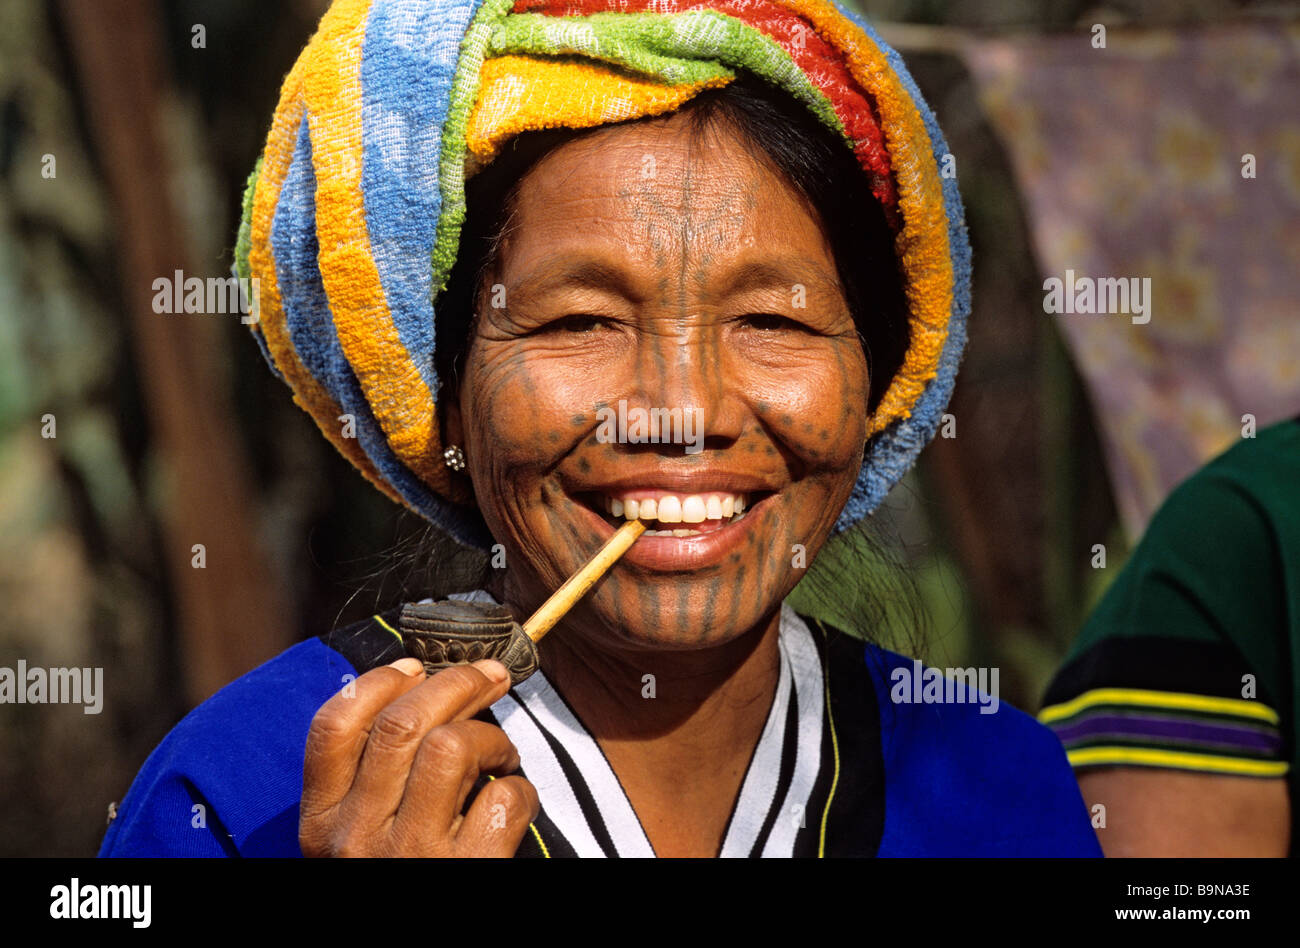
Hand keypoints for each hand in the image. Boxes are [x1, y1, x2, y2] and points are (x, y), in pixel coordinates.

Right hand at [300, 657, 538, 856]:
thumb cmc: (396, 878)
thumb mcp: (358, 839)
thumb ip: (371, 779)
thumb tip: (417, 687)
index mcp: (321, 825)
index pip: (334, 726)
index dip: (380, 681)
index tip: (416, 664)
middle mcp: (356, 840)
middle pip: (403, 722)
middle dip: (456, 683)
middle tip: (490, 677)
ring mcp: (411, 858)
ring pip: (451, 746)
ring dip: (490, 737)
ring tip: (501, 755)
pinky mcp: (467, 874)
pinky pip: (503, 799)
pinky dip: (521, 791)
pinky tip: (515, 804)